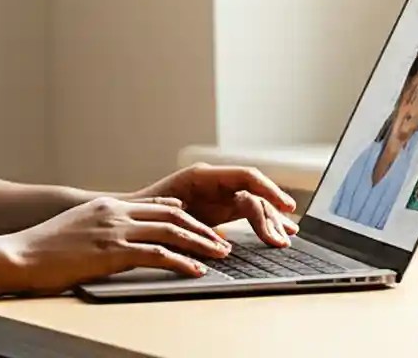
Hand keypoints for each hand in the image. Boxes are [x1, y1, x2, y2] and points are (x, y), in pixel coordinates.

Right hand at [1, 196, 231, 295]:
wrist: (18, 255)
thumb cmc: (42, 250)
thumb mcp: (75, 230)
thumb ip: (100, 230)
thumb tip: (117, 243)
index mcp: (106, 205)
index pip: (157, 206)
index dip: (185, 217)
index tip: (203, 228)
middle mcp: (114, 212)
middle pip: (171, 216)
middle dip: (201, 230)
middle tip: (222, 243)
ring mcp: (114, 230)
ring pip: (171, 232)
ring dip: (200, 244)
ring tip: (220, 255)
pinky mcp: (112, 252)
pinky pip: (157, 255)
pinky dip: (182, 262)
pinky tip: (195, 271)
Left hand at [133, 163, 299, 247]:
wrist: (132, 215)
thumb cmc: (145, 211)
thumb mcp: (166, 215)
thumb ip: (191, 222)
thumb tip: (218, 241)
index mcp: (202, 176)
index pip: (245, 177)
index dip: (269, 190)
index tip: (285, 207)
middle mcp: (214, 182)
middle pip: (253, 193)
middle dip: (272, 214)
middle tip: (285, 237)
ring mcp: (219, 195)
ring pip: (254, 204)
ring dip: (271, 221)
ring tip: (285, 239)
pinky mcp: (220, 209)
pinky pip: (247, 213)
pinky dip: (261, 224)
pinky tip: (275, 235)